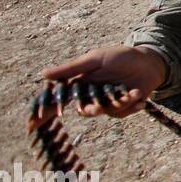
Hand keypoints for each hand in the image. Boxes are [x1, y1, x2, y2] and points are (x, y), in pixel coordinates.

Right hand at [41, 45, 166, 117]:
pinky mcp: (122, 107)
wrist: (149, 61)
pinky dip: (131, 105)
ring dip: (120, 102)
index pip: (60, 100)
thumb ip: (72, 69)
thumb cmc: (120, 56)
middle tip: (100, 106)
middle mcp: (92, 95)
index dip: (46, 112)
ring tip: (134, 91)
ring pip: (105, 112)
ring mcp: (107, 102)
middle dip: (93, 109)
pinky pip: (121, 113)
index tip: (32, 125)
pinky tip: (140, 95)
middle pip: (84, 110)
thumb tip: (43, 74)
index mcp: (81, 84)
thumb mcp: (95, 59)